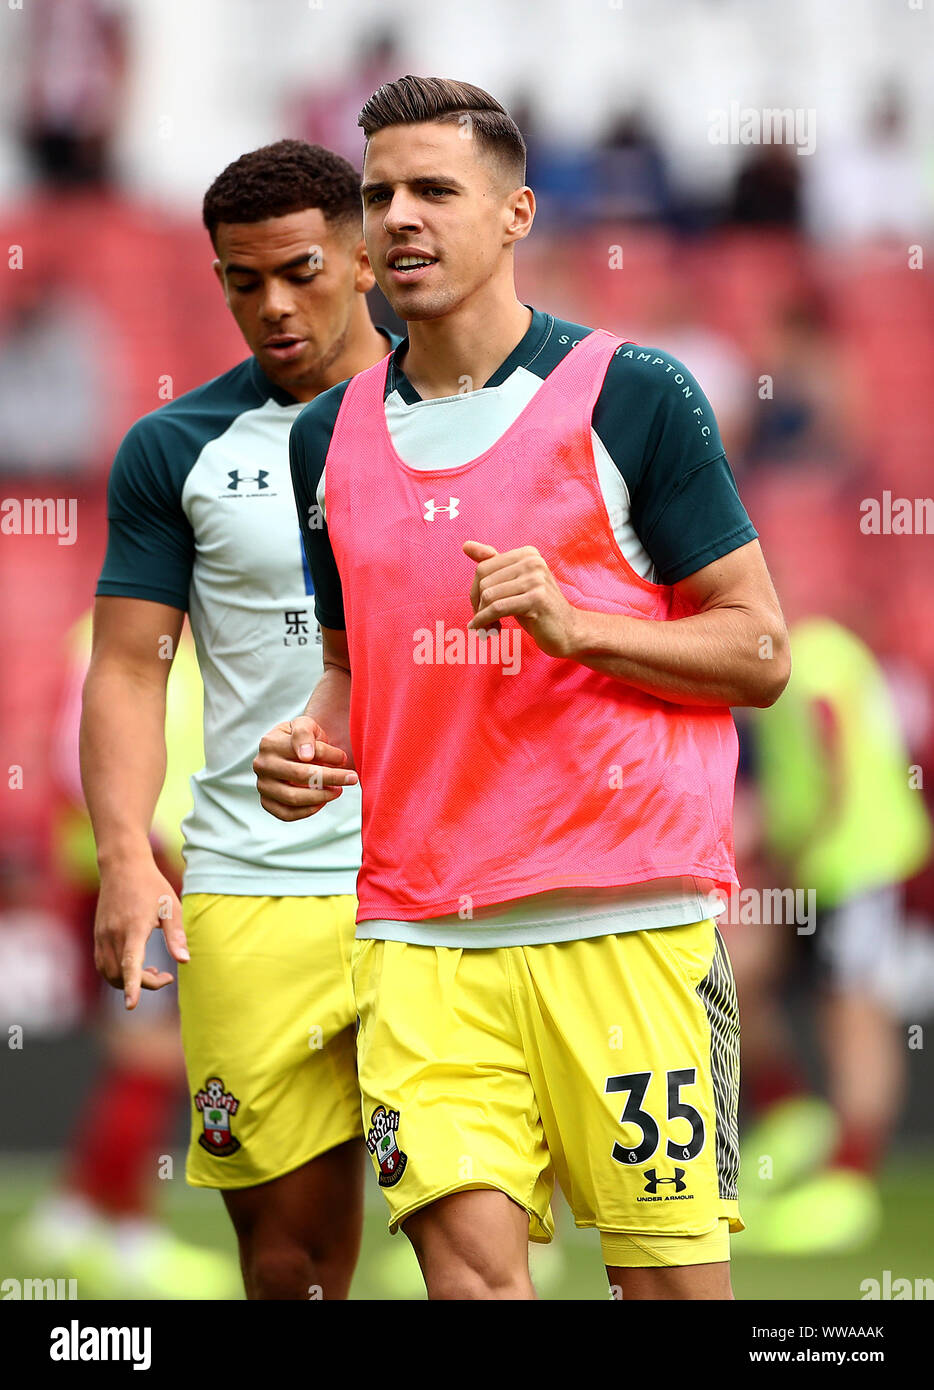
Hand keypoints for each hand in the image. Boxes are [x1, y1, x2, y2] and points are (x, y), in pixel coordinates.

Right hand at [94, 851, 187, 1009]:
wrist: (122, 866)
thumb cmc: (151, 885)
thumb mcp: (170, 907)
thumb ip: (176, 935)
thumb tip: (184, 961)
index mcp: (133, 928)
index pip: (130, 964)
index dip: (133, 986)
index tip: (132, 1005)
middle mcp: (113, 934)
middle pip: (120, 975)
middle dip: (142, 985)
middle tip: (165, 976)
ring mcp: (102, 935)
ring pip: (108, 973)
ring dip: (127, 981)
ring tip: (152, 971)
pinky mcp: (98, 934)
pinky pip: (103, 964)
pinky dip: (117, 973)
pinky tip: (135, 964)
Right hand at [254, 715, 357, 821]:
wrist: (294, 750)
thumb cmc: (303, 737)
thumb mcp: (306, 725)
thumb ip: (305, 733)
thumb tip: (306, 756)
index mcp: (269, 743)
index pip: (304, 754)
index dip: (328, 757)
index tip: (344, 758)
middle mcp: (261, 765)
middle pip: (300, 776)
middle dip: (331, 778)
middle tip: (352, 778)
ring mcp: (262, 785)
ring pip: (293, 798)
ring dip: (322, 796)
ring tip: (338, 790)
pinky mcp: (266, 803)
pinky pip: (287, 814)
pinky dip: (308, 810)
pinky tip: (322, 801)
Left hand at [464, 540, 580, 658]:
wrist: (568, 631)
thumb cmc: (537, 609)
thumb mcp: (514, 584)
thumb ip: (493, 564)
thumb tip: (466, 545)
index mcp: (527, 553)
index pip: (483, 567)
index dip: (475, 591)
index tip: (480, 607)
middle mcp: (532, 561)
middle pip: (484, 581)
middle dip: (477, 605)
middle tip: (483, 622)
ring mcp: (536, 579)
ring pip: (489, 595)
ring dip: (482, 616)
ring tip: (488, 628)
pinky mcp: (536, 599)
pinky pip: (497, 609)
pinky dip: (485, 621)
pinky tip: (484, 630)